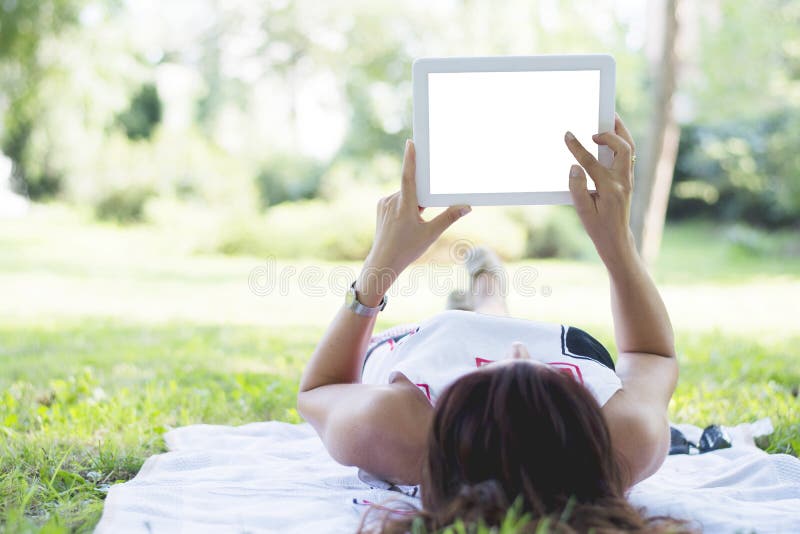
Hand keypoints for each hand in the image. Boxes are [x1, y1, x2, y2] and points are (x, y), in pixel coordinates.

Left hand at [356, 140, 470, 304]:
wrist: (383, 261)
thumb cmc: (407, 249)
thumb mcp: (431, 234)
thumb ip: (449, 217)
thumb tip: (466, 206)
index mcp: (404, 205)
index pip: (408, 175)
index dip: (411, 158)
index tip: (411, 143)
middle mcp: (392, 201)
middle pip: (412, 188)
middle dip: (422, 197)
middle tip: (424, 213)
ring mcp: (384, 204)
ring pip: (405, 195)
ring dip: (414, 203)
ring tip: (413, 224)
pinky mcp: (380, 207)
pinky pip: (397, 200)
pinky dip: (405, 205)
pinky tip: (405, 222)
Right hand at [564, 114, 636, 264]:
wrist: (616, 238)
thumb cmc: (597, 226)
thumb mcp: (582, 211)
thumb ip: (577, 188)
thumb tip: (574, 167)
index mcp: (610, 189)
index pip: (591, 162)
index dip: (577, 148)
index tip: (568, 135)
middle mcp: (622, 181)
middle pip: (623, 148)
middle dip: (610, 133)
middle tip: (597, 125)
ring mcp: (628, 179)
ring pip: (630, 149)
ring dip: (621, 132)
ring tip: (611, 119)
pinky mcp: (627, 179)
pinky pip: (628, 155)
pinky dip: (621, 142)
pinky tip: (611, 137)